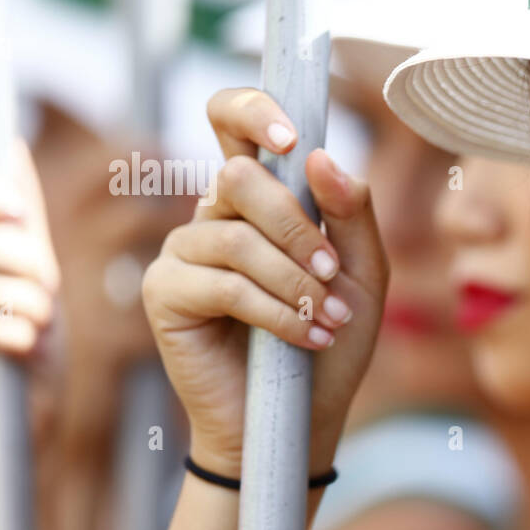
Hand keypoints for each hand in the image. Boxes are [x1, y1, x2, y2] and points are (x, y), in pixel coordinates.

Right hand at [0, 140, 59, 359]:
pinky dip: (17, 337)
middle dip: (22, 259)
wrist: (15, 402)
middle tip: (45, 283)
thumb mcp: (21, 263)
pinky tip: (26, 345)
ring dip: (27, 303)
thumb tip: (12, 146)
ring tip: (38, 320)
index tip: (18, 211)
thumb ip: (14, 209)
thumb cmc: (15, 323)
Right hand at [142, 88, 387, 476]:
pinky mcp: (165, 295)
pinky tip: (304, 338)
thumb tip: (320, 157)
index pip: (233, 123)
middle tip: (332, 270)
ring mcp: (184, 253)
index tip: (291, 137)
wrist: (304, 419)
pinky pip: (223, 283)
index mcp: (260, 200)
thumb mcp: (364, 275)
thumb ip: (351, 213)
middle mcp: (215, 217)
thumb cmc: (332, 341)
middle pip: (239, 176)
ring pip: (237, 237)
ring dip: (295, 280)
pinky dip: (275, 311)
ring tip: (328, 319)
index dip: (252, 111)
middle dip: (296, 224)